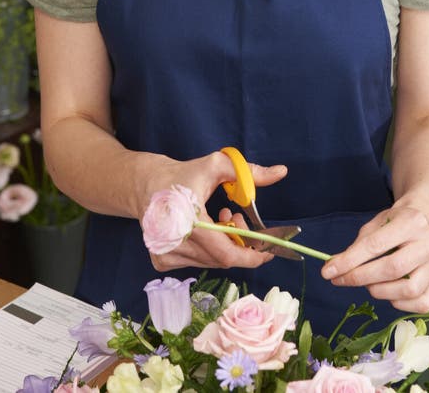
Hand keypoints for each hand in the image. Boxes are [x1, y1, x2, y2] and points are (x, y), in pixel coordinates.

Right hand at [141, 150, 287, 272]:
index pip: (225, 252)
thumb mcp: (217, 165)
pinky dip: (208, 251)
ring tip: (220, 219)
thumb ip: (249, 172)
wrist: (146, 184)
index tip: (268, 250)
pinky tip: (204, 231)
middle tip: (239, 218)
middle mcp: (174, 243)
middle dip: (239, 243)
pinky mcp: (162, 261)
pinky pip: (197, 263)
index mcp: (187, 220)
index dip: (250, 255)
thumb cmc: (184, 174)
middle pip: (221, 258)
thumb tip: (281, 172)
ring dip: (224, 246)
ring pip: (210, 262)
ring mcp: (166, 255)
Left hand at [320, 204, 428, 312]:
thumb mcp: (375, 225)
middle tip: (342, 280)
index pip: (376, 245)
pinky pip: (420, 304)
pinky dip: (399, 303)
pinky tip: (388, 292)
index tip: (328, 271)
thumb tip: (333, 269)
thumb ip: (356, 247)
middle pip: (393, 268)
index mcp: (411, 222)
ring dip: (380, 291)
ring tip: (368, 284)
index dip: (350, 261)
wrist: (426, 221)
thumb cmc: (397, 223)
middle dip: (361, 278)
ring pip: (408, 289)